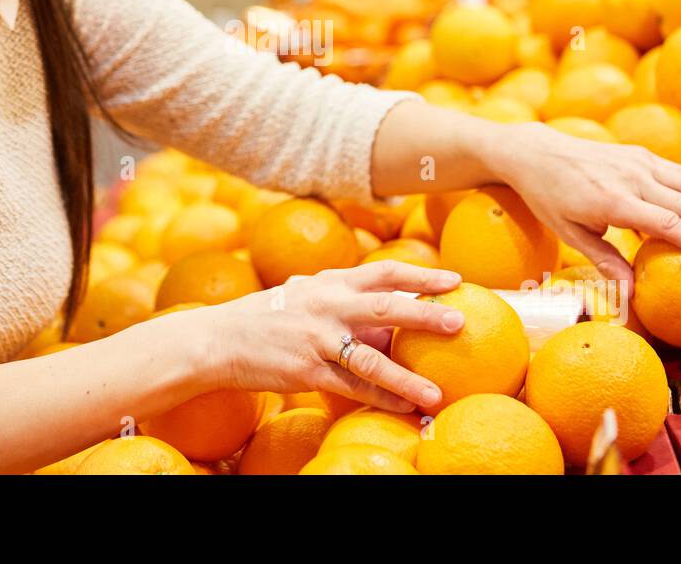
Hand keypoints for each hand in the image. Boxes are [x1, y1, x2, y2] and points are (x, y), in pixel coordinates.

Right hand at [198, 261, 464, 412]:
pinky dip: (381, 399)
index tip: (455, 280)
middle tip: (459, 322)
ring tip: (437, 392)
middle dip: (425, 314)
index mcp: (331, 282)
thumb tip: (389, 308)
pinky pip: (351, 388)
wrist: (221, 338)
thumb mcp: (307, 294)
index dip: (421, 275)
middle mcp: (327, 306)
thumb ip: (343, 296)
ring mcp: (317, 339)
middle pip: (385, 307)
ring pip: (371, 359)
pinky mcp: (307, 371)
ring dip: (407, 377)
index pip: (384, 271)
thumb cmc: (270, 315)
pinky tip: (405, 408)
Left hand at [485, 122, 680, 285]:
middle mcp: (631, 177)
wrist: (538, 153)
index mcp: (613, 200)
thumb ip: (605, 262)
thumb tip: (632, 296)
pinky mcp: (640, 153)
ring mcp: (637, 161)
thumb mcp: (570, 234)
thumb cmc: (550, 199)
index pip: (667, 222)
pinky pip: (677, 172)